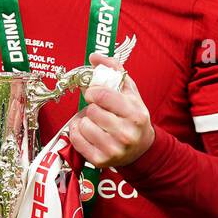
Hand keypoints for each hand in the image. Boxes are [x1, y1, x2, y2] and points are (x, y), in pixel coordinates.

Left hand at [68, 53, 154, 167]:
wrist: (141, 148)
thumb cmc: (133, 116)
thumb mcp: (130, 91)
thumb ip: (113, 70)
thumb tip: (93, 56)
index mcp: (136, 114)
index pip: (103, 96)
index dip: (92, 91)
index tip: (92, 93)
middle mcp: (127, 134)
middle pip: (92, 111)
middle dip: (91, 108)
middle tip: (97, 110)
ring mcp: (114, 150)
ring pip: (83, 126)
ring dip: (84, 121)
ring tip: (94, 122)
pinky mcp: (100, 161)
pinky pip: (76, 140)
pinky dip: (77, 133)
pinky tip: (87, 131)